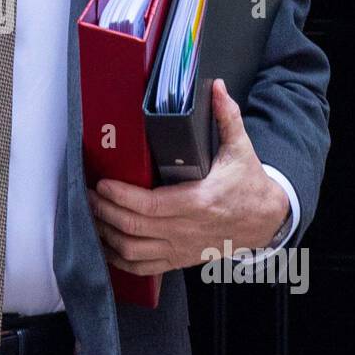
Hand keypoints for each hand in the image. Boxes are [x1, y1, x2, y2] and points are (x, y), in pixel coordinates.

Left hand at [87, 78, 290, 274]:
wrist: (266, 221)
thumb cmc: (248, 185)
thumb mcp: (240, 149)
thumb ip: (227, 117)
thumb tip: (216, 87)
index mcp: (199, 202)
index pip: (149, 206)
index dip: (120, 196)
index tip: (102, 182)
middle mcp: (187, 229)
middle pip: (133, 228)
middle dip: (104, 211)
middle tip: (88, 193)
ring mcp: (181, 248)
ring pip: (132, 251)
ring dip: (106, 234)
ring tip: (92, 214)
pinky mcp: (178, 259)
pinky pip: (142, 267)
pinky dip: (119, 258)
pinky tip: (105, 242)